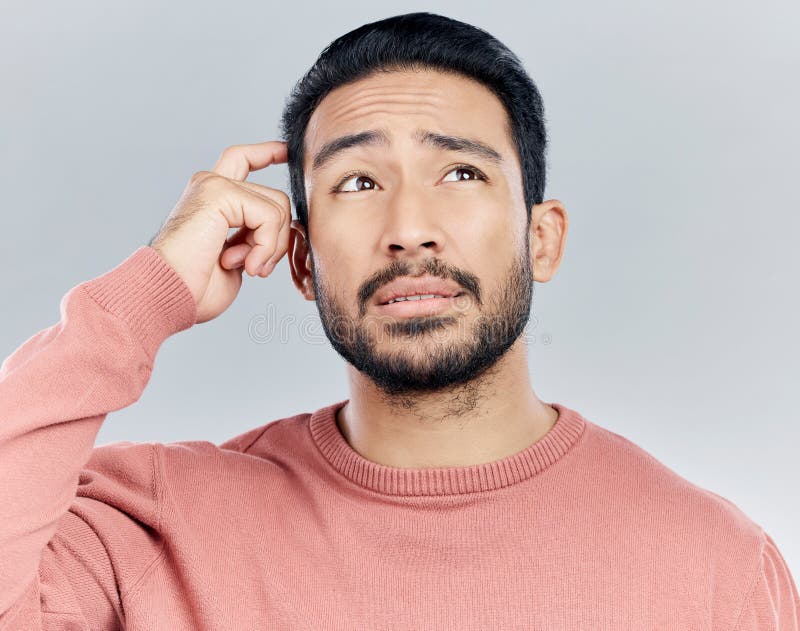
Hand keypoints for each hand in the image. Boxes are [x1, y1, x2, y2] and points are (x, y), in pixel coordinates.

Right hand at [149, 141, 289, 323]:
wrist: (166, 295)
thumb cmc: (196, 287)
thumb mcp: (237, 258)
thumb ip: (256, 237)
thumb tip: (287, 229)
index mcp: (213, 198)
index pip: (244, 160)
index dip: (269, 153)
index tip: (288, 151)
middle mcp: (211, 184)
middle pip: (276, 198)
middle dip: (278, 239)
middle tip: (257, 267)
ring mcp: (213, 185)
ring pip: (278, 208)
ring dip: (271, 247)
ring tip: (245, 266)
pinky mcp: (219, 193)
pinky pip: (269, 216)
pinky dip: (266, 246)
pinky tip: (244, 265)